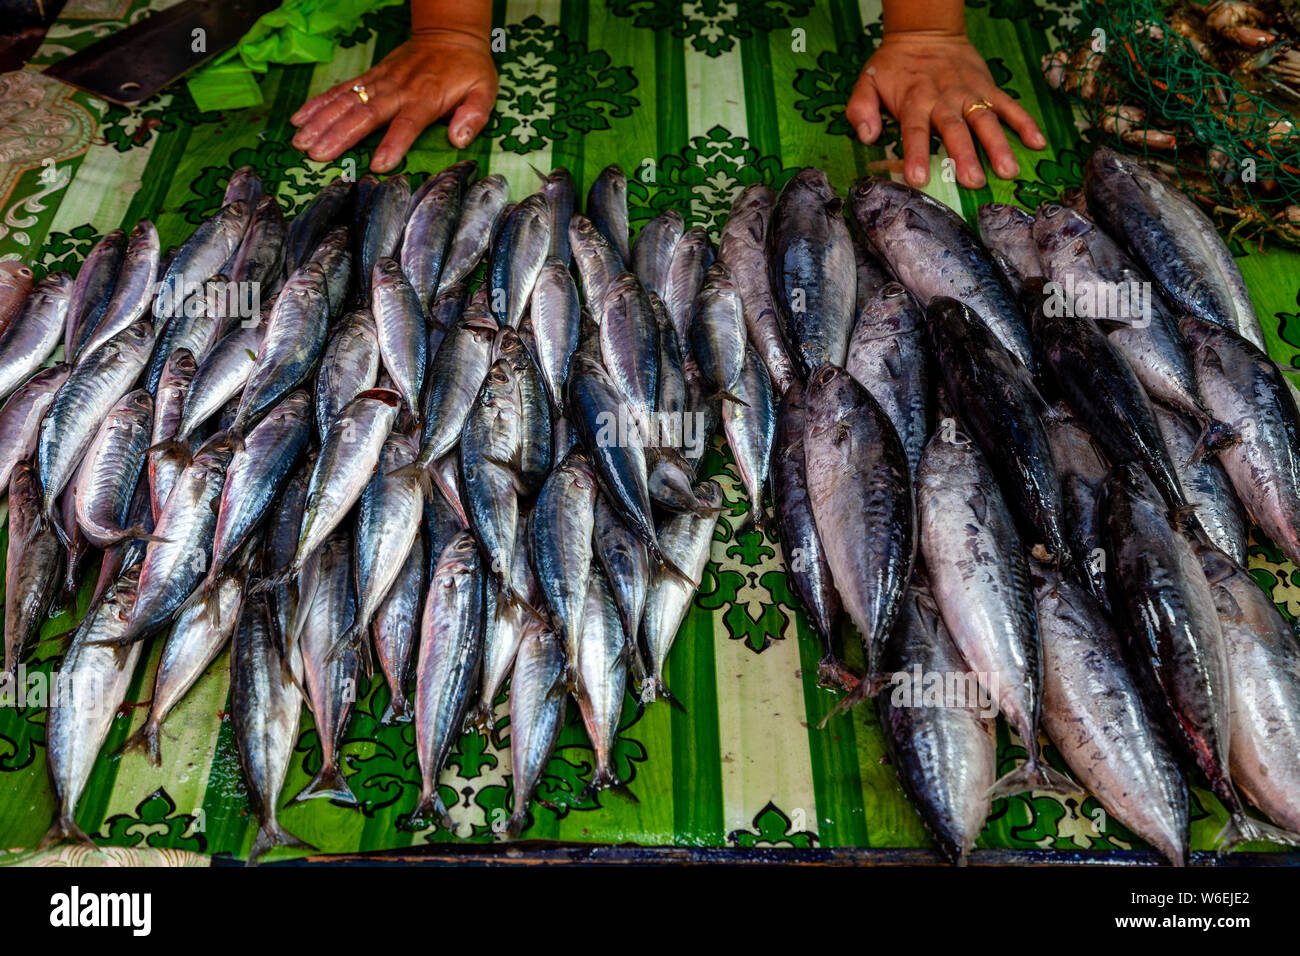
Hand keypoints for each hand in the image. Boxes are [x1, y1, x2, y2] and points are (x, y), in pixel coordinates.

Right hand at [290, 29, 497, 173]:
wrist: (450, 34)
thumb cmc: (468, 68)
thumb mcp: (485, 91)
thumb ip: (474, 116)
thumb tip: (459, 139)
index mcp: (426, 99)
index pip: (407, 124)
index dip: (393, 144)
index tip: (378, 165)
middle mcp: (398, 90)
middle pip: (365, 115)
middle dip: (339, 135)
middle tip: (316, 154)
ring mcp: (381, 82)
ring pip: (347, 102)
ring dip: (322, 121)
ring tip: (301, 140)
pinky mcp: (371, 77)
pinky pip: (342, 90)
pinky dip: (320, 102)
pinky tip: (301, 117)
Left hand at [847, 31, 1045, 188]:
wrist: (924, 34)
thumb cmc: (894, 67)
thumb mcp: (867, 82)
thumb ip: (860, 109)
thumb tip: (866, 136)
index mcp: (914, 100)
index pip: (914, 130)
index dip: (916, 154)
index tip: (918, 179)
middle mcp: (944, 98)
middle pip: (955, 129)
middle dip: (964, 156)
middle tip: (973, 182)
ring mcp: (969, 93)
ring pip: (986, 119)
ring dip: (998, 145)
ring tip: (1008, 171)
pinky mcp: (987, 87)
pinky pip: (1009, 104)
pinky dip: (1025, 122)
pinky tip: (1038, 143)